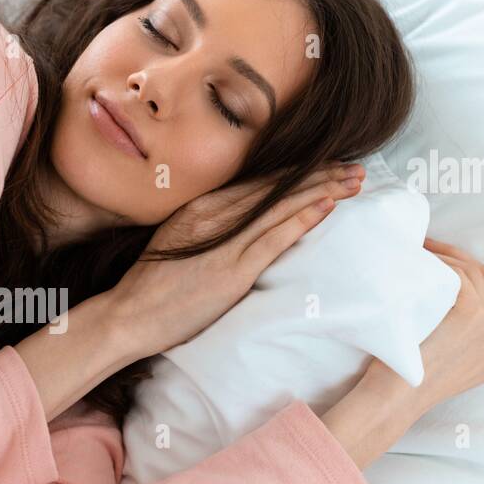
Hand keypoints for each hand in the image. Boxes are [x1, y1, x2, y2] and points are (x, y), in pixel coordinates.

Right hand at [105, 162, 365, 357]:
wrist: (128, 316)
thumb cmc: (150, 290)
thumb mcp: (178, 246)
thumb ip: (207, 233)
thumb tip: (236, 231)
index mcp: (201, 208)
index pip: (260, 184)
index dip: (297, 174)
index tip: (327, 167)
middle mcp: (214, 216)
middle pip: (276, 188)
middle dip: (320, 176)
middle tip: (355, 168)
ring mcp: (224, 242)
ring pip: (282, 207)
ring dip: (323, 191)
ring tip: (355, 181)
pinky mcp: (232, 269)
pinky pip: (275, 238)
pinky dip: (303, 218)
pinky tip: (329, 205)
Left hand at [322, 232, 483, 468]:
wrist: (394, 398)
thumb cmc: (408, 375)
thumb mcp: (454, 354)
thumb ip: (471, 324)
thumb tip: (460, 277)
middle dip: (455, 259)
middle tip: (425, 248)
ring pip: (469, 271)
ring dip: (439, 259)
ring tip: (410, 260)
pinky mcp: (472, 314)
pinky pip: (455, 275)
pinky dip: (434, 267)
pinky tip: (414, 269)